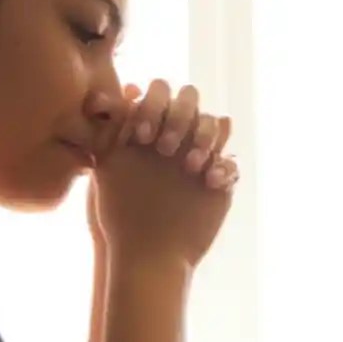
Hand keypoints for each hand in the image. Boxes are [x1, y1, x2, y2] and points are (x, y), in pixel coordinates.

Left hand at [92, 81, 238, 265]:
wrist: (146, 253)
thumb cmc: (120, 213)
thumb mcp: (109, 167)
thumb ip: (114, 128)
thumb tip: (128, 88)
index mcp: (151, 127)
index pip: (161, 94)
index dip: (154, 107)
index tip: (142, 138)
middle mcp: (178, 136)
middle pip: (192, 102)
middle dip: (182, 118)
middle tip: (165, 150)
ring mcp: (201, 157)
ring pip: (218, 125)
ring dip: (206, 138)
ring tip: (191, 168)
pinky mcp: (220, 181)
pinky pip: (232, 162)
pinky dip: (225, 167)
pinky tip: (210, 182)